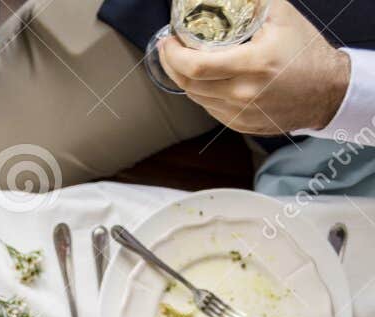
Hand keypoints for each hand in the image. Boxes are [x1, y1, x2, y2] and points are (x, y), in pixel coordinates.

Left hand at [157, 0, 349, 135]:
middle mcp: (243, 93)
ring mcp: (239, 113)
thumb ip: (253, 3)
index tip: (169, 40)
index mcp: (254, 65)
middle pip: (188, 84)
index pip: (196, 66)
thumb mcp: (283, 18)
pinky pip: (208, 108)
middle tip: (169, 48)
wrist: (327, 91)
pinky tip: (203, 78)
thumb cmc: (306, 53)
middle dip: (171, 64)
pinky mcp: (238, 124)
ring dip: (183, 79)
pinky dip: (201, 92)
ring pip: (195, 98)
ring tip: (182, 60)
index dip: (174, 54)